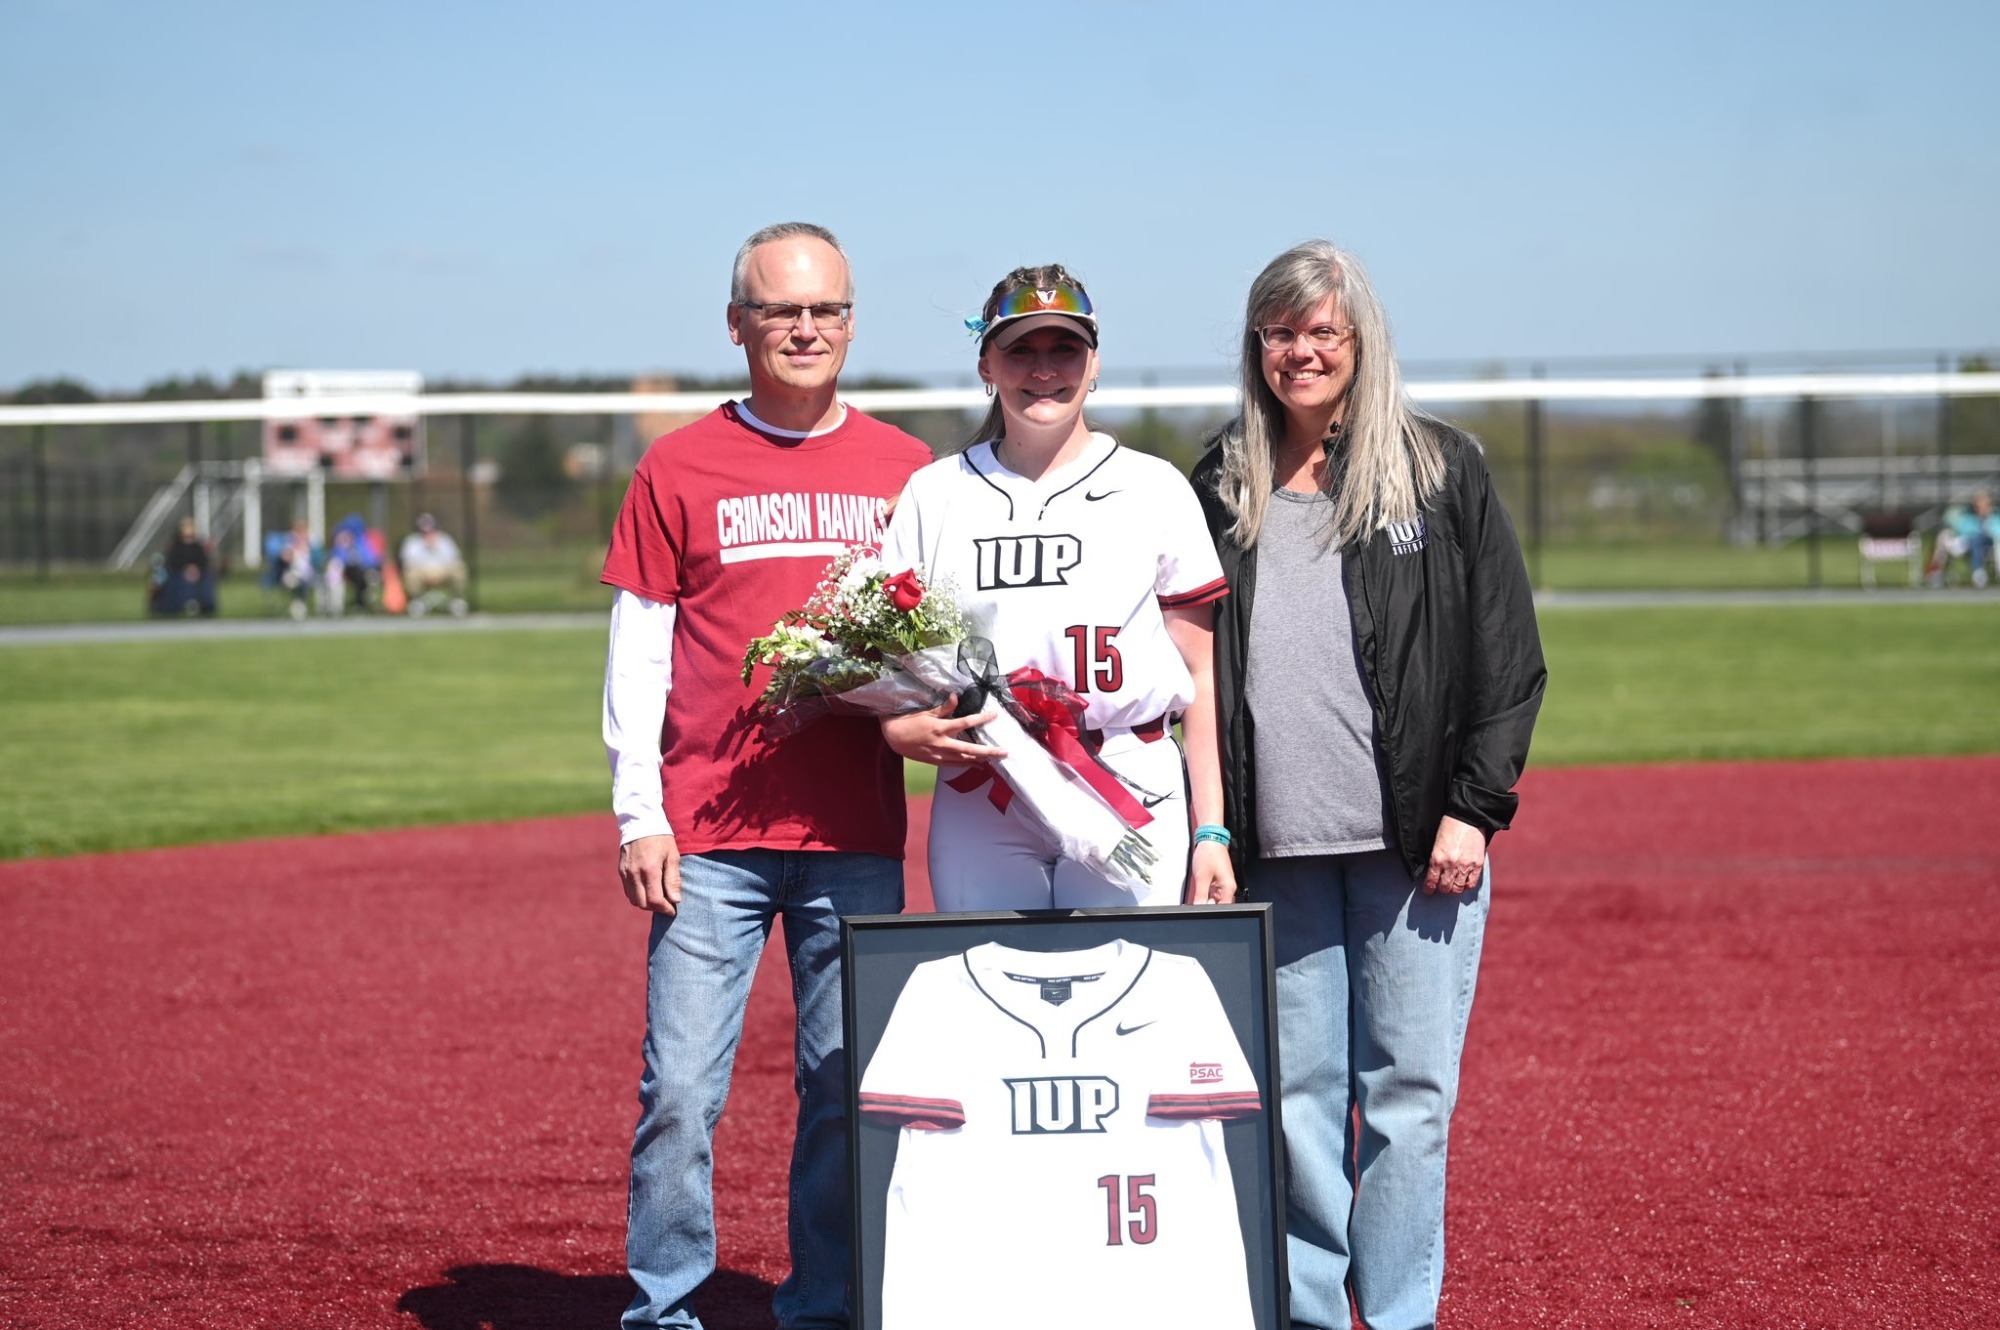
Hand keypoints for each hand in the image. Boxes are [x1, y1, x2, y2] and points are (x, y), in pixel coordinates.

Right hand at [619, 834, 681, 914]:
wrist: (641, 822)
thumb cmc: (661, 838)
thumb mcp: (672, 856)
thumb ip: (673, 879)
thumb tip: (675, 900)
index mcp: (649, 869)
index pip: (655, 900)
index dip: (665, 909)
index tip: (673, 910)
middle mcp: (634, 873)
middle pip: (643, 903)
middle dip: (656, 908)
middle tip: (667, 905)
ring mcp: (625, 873)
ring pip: (634, 899)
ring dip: (646, 903)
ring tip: (658, 898)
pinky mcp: (621, 871)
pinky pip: (628, 891)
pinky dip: (638, 895)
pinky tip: (648, 890)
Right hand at [881, 694, 1007, 765]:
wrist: (893, 737)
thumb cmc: (909, 721)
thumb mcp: (926, 712)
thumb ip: (943, 707)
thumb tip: (956, 697)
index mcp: (940, 728)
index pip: (966, 723)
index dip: (981, 719)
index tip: (994, 716)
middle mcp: (942, 743)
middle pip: (970, 749)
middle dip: (989, 751)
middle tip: (1004, 752)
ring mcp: (939, 754)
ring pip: (964, 759)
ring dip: (981, 759)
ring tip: (996, 759)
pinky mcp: (936, 761)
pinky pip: (955, 765)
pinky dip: (968, 765)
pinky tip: (979, 766)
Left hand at [1185, 840, 1237, 904]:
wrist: (1210, 839)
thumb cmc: (1209, 853)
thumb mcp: (1202, 877)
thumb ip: (1201, 895)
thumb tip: (1199, 908)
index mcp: (1228, 887)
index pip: (1223, 908)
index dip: (1211, 911)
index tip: (1201, 910)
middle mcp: (1228, 887)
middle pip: (1219, 905)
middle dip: (1207, 905)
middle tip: (1198, 901)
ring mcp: (1223, 884)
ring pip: (1214, 899)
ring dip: (1205, 898)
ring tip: (1199, 890)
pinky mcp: (1217, 880)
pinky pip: (1211, 892)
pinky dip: (1205, 892)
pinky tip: (1199, 888)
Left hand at [1424, 815, 1488, 895]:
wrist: (1468, 817)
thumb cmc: (1450, 826)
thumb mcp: (1436, 842)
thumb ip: (1436, 858)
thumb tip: (1434, 871)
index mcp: (1437, 858)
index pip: (1431, 881)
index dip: (1429, 888)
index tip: (1428, 891)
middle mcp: (1450, 865)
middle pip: (1445, 887)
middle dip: (1442, 889)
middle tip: (1442, 887)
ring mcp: (1465, 866)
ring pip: (1458, 888)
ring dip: (1454, 889)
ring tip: (1453, 886)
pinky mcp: (1477, 864)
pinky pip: (1472, 883)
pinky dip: (1467, 886)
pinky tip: (1464, 884)